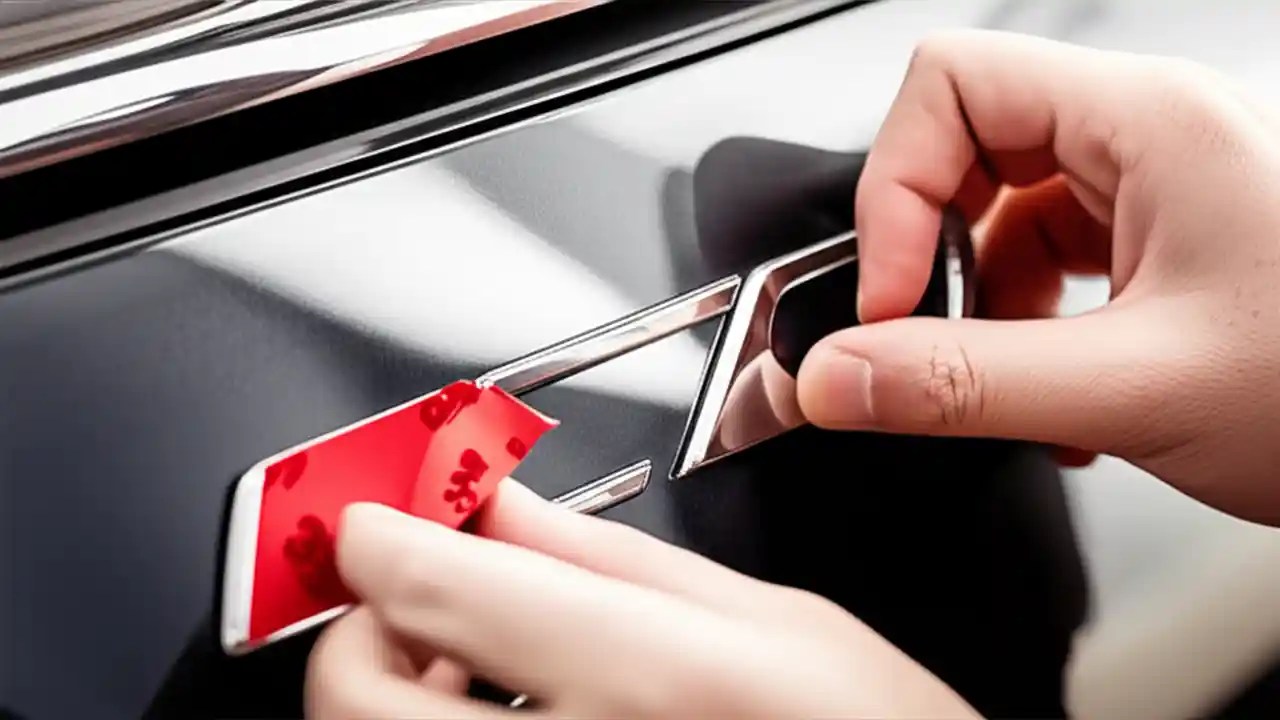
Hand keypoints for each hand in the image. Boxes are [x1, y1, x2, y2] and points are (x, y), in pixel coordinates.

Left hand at [305, 480, 978, 718]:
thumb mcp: (774, 616)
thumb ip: (615, 558)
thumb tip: (501, 503)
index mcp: (655, 674)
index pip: (429, 585)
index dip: (373, 531)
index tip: (372, 514)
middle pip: (353, 697)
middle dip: (356, 627)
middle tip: (408, 590)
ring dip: (389, 688)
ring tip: (464, 654)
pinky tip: (498, 711)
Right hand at [797, 30, 1279, 524]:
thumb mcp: (1136, 389)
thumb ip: (961, 384)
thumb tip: (838, 377)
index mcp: (1149, 122)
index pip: (949, 85)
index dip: (895, 189)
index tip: (888, 296)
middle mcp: (1151, 136)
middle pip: (968, 148)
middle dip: (934, 257)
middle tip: (926, 338)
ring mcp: (1160, 188)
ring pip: (1006, 215)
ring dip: (983, 310)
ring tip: (1017, 388)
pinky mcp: (1166, 241)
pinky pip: (1053, 262)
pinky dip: (1030, 332)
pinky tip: (1059, 399)